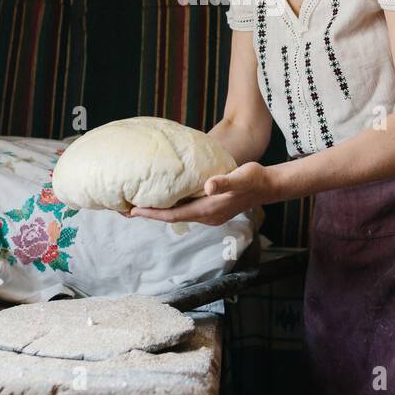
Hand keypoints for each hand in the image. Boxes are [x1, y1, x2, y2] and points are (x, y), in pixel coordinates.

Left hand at [128, 162, 274, 226]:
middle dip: (150, 214)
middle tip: (126, 209)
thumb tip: (207, 186)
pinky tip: (165, 198)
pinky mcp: (212, 208)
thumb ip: (224, 181)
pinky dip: (172, 206)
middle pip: (172, 218)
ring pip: (178, 214)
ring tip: (140, 204)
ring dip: (159, 211)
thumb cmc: (254, 178)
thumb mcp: (240, 176)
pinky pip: (186, 209)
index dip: (153, 214)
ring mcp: (209, 214)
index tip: (133, 211)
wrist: (268, 185)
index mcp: (208, 210)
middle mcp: (206, 216)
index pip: (174, 215)